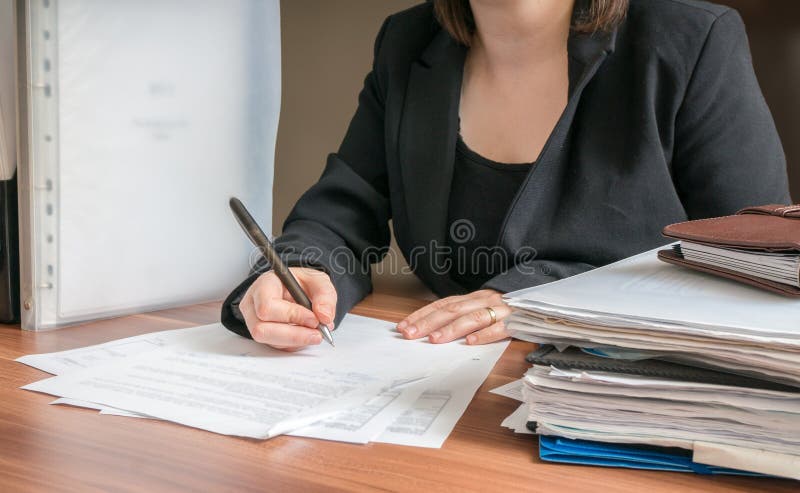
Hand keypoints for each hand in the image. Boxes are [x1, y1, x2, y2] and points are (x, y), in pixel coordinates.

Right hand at [239, 268, 336, 350]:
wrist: (297, 290)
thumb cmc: (302, 283)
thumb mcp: (318, 281)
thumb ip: (325, 295)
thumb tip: (324, 316)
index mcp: (264, 285)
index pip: (267, 306)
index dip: (291, 316)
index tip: (313, 319)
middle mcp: (253, 304)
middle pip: (262, 329)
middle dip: (293, 335)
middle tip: (316, 334)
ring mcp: (254, 321)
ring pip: (268, 340)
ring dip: (294, 341)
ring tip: (314, 335)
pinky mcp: (262, 334)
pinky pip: (275, 346)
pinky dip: (293, 344)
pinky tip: (304, 335)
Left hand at [396, 289, 510, 344]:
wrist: (541, 303)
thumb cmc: (506, 310)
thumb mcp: (482, 309)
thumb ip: (461, 316)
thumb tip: (431, 330)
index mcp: (473, 298)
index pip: (442, 305)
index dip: (422, 315)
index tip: (404, 326)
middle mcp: (484, 301)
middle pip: (452, 310)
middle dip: (430, 322)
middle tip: (412, 334)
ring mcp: (500, 310)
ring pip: (473, 318)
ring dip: (452, 329)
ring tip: (435, 340)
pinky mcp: (516, 322)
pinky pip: (499, 328)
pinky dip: (485, 334)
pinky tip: (471, 342)